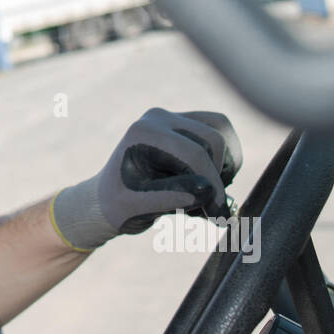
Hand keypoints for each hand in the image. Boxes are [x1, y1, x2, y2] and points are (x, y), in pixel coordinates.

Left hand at [50, 107, 242, 249]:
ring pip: (221, 131)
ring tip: (206, 193)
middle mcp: (158, 118)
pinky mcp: (184, 123)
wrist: (109, 199)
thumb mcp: (140, 207)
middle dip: (217, 176)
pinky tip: (207, 181)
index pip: (194, 155)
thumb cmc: (120, 205)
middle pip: (213, 140)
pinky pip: (219, 131)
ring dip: (224, 165)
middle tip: (208, 208)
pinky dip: (223, 157)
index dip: (213, 186)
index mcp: (144, 133)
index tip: (219, 215)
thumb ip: (173, 196)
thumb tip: (209, 190)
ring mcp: (172, 118)